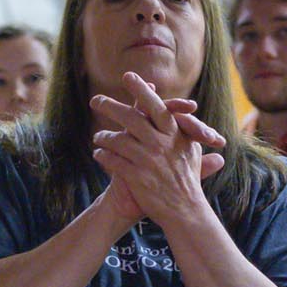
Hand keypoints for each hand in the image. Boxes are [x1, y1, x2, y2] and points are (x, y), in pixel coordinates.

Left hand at [90, 74, 225, 228]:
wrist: (185, 210)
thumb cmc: (188, 179)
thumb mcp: (191, 150)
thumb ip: (183, 128)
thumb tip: (180, 108)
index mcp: (175, 134)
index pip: (156, 106)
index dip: (141, 90)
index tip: (128, 76)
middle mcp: (161, 144)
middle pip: (130, 118)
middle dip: (110, 106)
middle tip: (95, 100)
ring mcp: (148, 160)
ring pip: (118, 140)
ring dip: (104, 137)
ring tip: (98, 137)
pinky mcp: (137, 177)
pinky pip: (113, 160)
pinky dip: (103, 156)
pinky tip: (98, 154)